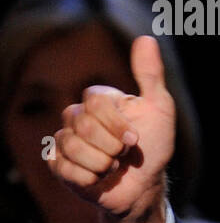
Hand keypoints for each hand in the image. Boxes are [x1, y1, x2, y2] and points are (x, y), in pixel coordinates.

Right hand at [51, 36, 174, 222]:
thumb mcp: (159, 108)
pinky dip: (87, 177)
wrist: (144, 184)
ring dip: (102, 163)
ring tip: (113, 166)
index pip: (94, 101)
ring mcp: (65, 140)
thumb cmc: (153, 145)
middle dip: (112, 145)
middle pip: (82, 124)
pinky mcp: (58, 164)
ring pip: (72, 146)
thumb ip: (150, 75)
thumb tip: (146, 38)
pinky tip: (98, 178)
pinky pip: (61, 166)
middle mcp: (77, 116)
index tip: (135, 137)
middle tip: (124, 153)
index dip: (117, 123)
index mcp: (98, 101)